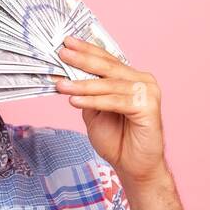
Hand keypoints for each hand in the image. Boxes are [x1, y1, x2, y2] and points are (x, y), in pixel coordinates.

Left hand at [52, 35, 168, 185]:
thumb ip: (86, 93)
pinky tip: (74, 101)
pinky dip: (94, 101)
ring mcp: (148, 92)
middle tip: (62, 52)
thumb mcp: (94, 112)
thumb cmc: (117, 140)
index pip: (107, 60)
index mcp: (131, 78)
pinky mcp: (149, 107)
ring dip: (82, 85)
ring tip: (60, 85)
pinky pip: (115, 101)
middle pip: (108, 67)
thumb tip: (64, 74)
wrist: (134, 166)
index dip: (86, 50)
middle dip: (82, 59)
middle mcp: (142, 80)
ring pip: (109, 85)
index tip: (66, 42)